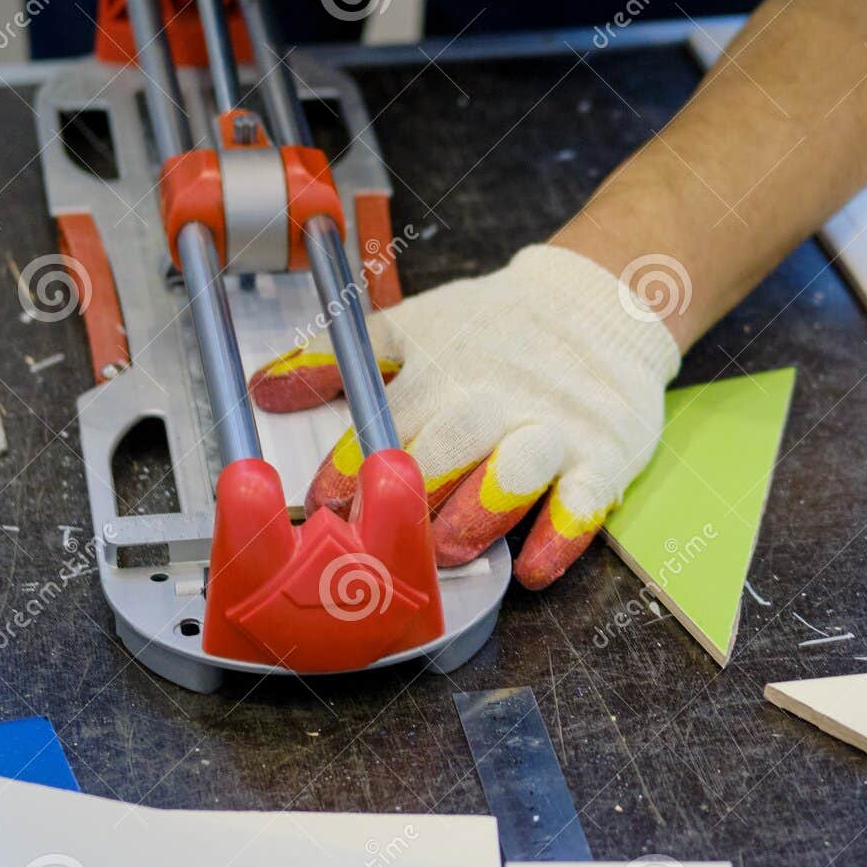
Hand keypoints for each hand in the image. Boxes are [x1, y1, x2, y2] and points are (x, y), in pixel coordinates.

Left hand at [249, 246, 679, 588]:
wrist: (599, 298)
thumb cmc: (497, 329)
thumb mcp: (415, 329)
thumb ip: (340, 359)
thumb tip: (262, 387)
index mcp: (445, 371)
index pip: (391, 415)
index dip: (354, 462)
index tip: (322, 500)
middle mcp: (495, 400)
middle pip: (451, 442)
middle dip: (410, 489)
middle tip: (375, 535)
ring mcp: (552, 429)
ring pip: (516, 469)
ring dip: (480, 510)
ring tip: (449, 548)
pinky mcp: (603, 455)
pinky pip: (586, 499)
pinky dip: (562, 533)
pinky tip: (534, 567)